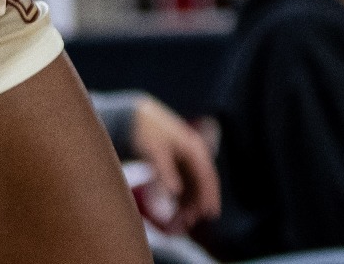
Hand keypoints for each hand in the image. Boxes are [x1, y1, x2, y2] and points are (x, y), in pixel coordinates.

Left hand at [130, 96, 221, 231]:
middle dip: (197, 205)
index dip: (210, 195)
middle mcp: (194, 155)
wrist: (134, 119)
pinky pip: (183, 187)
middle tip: (188, 224)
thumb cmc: (146, 132)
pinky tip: (174, 213)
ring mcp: (186, 160)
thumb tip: (175, 192)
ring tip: (179, 224)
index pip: (207, 176)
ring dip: (188, 205)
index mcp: (195, 148)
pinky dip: (180, 200)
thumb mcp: (155, 150)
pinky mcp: (176, 165)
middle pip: (201, 185)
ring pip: (192, 188)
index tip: (209, 214)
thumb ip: (166, 171)